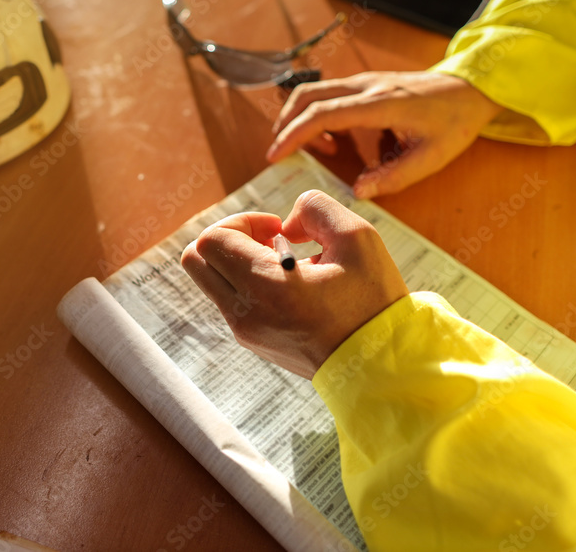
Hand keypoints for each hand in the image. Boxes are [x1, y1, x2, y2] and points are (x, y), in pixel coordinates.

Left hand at [180, 190, 408, 378]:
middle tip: (271, 241)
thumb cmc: (372, 302)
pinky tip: (290, 286)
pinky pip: (229, 300)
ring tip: (285, 264)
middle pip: (196, 259)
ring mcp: (246, 331)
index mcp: (265, 287)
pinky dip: (247, 282)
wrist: (379, 366)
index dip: (242, 221)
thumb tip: (285, 226)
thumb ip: (315, 209)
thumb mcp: (357, 237)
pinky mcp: (253, 341)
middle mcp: (245, 313)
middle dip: (228, 237)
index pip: (212, 240)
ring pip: (210, 280)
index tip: (278, 230)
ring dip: (238, 260)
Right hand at [267, 71, 502, 197]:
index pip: (323, 113)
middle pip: (308, 95)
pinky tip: (335, 142)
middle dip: (286, 123)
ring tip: (317, 152)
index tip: (276, 154)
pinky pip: (331, 96)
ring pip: (316, 93)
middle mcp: (366, 87)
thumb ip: (394, 177)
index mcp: (380, 104)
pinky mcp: (366, 85)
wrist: (470, 88)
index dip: (294, 134)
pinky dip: (320, 117)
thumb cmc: (454, 121)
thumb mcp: (431, 157)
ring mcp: (364, 82)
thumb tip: (358, 191)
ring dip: (302, 119)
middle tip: (277, 152)